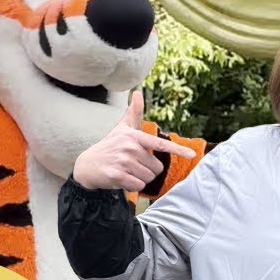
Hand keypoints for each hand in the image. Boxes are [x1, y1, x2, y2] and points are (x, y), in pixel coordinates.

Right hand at [72, 90, 194, 191]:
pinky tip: (122, 179)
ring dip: (140, 178)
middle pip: (156, 168)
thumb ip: (133, 113)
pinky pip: (138, 185)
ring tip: (126, 171)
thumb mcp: (121, 129)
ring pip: (148, 177)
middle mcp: (129, 147)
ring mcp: (122, 161)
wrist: (87, 165)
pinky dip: (132, 186)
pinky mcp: (117, 175)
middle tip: (132, 165)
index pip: (160, 144)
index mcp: (133, 136)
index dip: (177, 149)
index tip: (192, 154)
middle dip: (147, 170)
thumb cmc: (109, 146)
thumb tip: (137, 93)